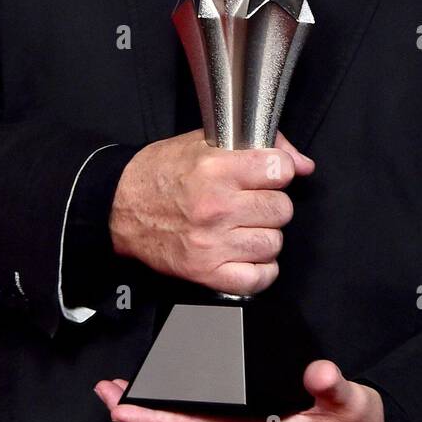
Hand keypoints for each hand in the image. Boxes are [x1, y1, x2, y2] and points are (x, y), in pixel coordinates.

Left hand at [93, 359, 385, 421]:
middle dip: (142, 413)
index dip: (158, 418)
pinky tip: (168, 396)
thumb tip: (316, 371)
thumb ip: (332, 388)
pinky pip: (206, 418)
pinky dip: (179, 407)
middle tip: (107, 393)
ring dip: (155, 410)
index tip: (124, 407)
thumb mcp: (349, 405)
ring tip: (124, 394)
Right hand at [109, 129, 314, 295]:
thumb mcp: (204, 144)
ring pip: (274, 242)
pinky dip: (261, 268)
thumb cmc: (161, 172)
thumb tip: (302, 164)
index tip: (269, 173)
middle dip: (271, 202)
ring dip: (264, 234)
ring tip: (244, 225)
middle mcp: (216, 207)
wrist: (119, 207)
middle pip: (281, 208)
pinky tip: (247, 252)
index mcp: (215, 169)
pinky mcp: (206, 273)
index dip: (279, 170)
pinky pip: (259, 278)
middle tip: (251, 200)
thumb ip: (258, 148)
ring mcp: (213, 244)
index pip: (278, 170)